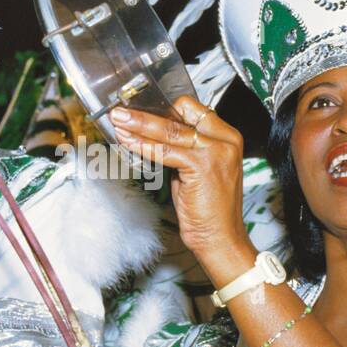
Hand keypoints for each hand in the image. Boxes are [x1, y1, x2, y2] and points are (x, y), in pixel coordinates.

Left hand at [110, 96, 247, 261]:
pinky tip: (128, 143)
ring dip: (138, 125)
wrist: (220, 237)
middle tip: (121, 112)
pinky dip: (143, 146)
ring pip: (168, 130)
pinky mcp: (202, 166)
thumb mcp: (197, 170)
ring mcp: (216, 151)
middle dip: (145, 113)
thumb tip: (154, 133)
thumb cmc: (209, 209)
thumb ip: (183, 149)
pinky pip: (164, 151)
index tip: (141, 111)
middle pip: (179, 114)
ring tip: (119, 123)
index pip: (192, 109)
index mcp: (227, 137)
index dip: (164, 108)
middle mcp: (225, 139)